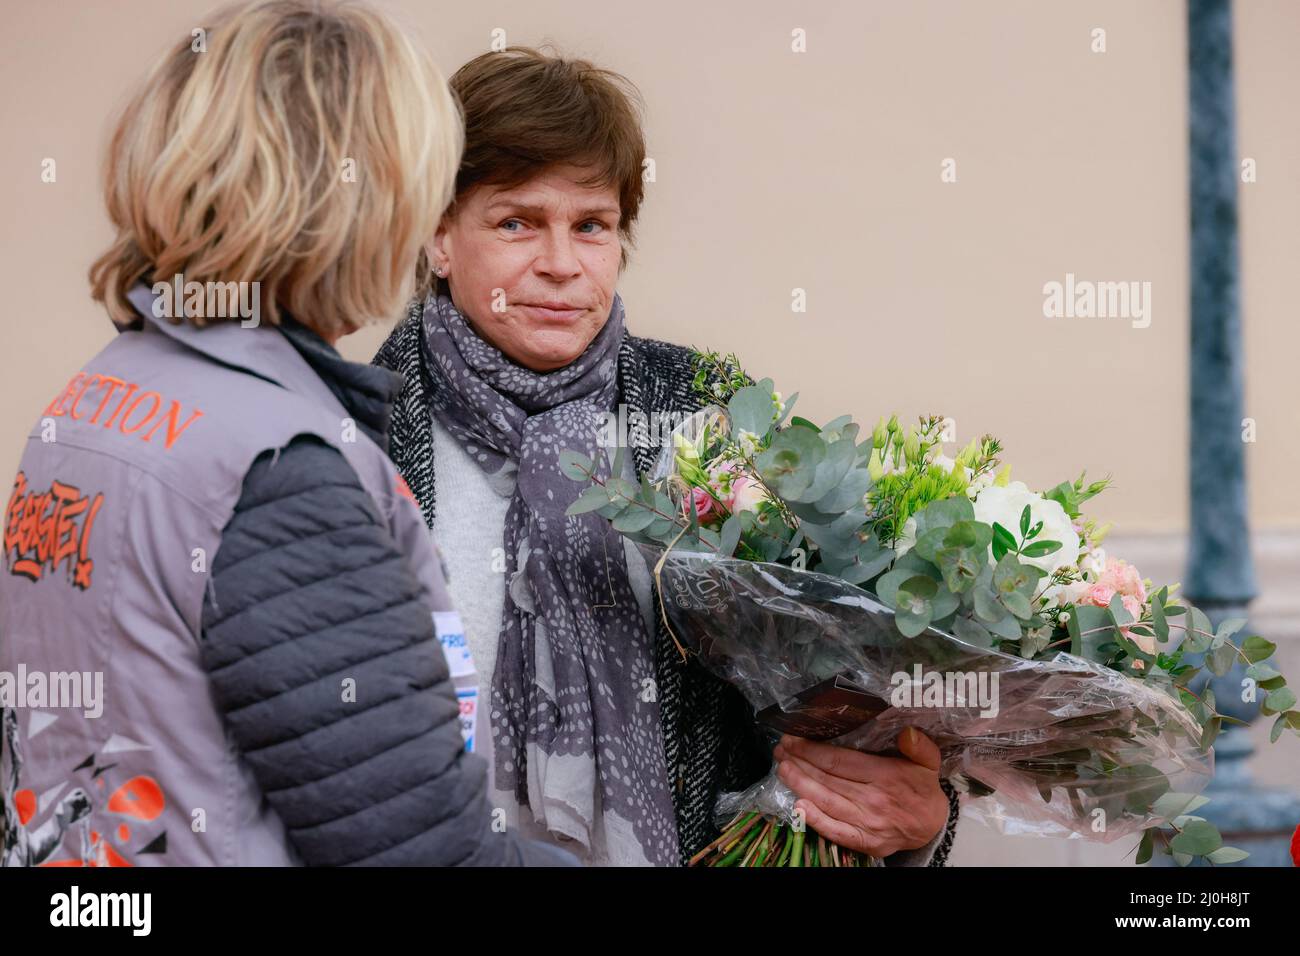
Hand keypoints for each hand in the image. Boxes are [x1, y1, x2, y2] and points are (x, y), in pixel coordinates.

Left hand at [773, 727, 947, 857]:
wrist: (933, 826)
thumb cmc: (922, 788)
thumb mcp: (928, 762)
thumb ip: (919, 746)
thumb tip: (907, 732)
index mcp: (886, 775)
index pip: (840, 761)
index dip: (812, 750)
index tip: (794, 739)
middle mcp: (874, 799)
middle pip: (828, 779)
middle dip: (799, 762)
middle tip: (781, 750)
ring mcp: (868, 823)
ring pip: (826, 801)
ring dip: (800, 785)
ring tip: (782, 769)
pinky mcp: (865, 842)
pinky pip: (836, 831)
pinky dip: (815, 821)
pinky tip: (798, 807)